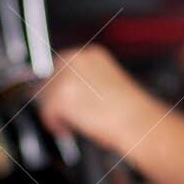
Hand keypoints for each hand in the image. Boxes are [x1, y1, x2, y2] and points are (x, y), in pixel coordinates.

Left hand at [36, 46, 161, 154]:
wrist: (137, 121)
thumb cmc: (130, 109)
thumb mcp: (107, 83)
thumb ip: (85, 82)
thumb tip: (68, 93)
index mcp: (90, 54)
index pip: (60, 65)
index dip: (58, 86)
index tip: (58, 99)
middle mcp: (76, 60)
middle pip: (48, 78)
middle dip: (53, 98)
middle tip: (62, 115)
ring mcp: (66, 77)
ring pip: (46, 95)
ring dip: (54, 112)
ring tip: (69, 124)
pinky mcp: (60, 96)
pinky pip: (46, 112)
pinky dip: (54, 123)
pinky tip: (67, 129)